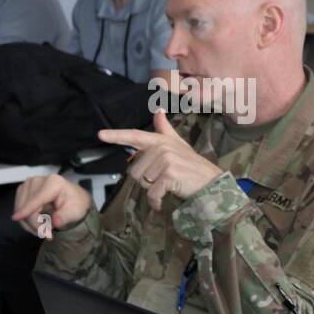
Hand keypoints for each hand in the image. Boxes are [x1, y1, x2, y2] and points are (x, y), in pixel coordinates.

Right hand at [11, 174, 92, 236]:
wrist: (72, 199)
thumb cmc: (75, 204)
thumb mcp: (76, 211)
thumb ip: (65, 217)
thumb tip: (56, 221)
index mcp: (53, 182)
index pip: (36, 199)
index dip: (27, 210)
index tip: (17, 218)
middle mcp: (37, 180)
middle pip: (27, 206)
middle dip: (35, 224)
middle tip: (48, 235)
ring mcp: (28, 184)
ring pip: (20, 209)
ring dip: (30, 224)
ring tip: (45, 230)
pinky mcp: (22, 190)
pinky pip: (19, 209)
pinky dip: (26, 220)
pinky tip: (38, 224)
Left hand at [98, 109, 222, 211]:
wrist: (212, 183)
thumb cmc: (193, 166)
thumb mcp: (179, 145)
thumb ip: (165, 129)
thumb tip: (158, 111)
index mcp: (161, 141)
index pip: (135, 136)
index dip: (117, 136)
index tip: (101, 135)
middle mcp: (162, 147)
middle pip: (135, 170)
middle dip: (146, 180)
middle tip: (164, 180)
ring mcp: (166, 160)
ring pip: (142, 181)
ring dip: (152, 190)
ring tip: (168, 186)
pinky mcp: (169, 174)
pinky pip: (152, 192)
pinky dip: (155, 201)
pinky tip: (162, 203)